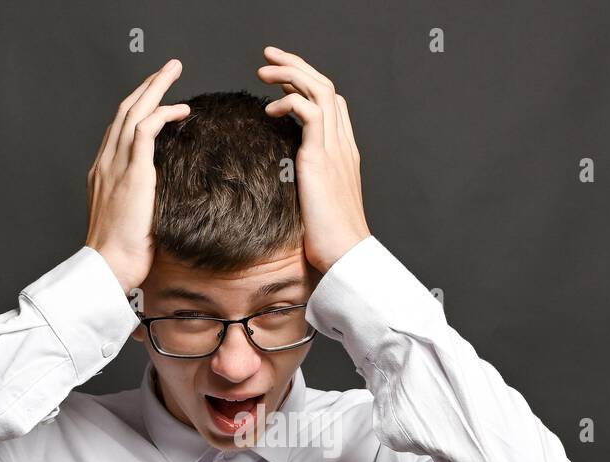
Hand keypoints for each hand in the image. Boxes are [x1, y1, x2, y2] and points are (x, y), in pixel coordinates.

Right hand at [85, 59, 190, 293]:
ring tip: (173, 71)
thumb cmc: (122, 254)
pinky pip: (145, 130)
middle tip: (167, 69)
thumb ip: (144, 201)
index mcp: (103, 172)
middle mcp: (106, 162)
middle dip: (146, 86)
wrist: (109, 266)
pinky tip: (180, 109)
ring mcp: (116, 165)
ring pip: (134, 111)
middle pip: (124, 111)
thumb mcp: (133, 220)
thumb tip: (165, 198)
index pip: (120, 129)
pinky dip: (162, 113)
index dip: (138, 108)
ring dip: (155, 87)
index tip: (155, 97)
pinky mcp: (132, 172)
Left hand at [257, 46, 370, 273]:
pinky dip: (289, 102)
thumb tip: (285, 181)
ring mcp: (335, 149)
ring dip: (290, 74)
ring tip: (264, 71)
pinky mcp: (321, 158)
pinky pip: (310, 112)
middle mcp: (343, 144)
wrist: (345, 255)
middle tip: (269, 57)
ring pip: (319, 90)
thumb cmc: (330, 240)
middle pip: (325, 86)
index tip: (281, 82)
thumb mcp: (317, 204)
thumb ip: (307, 183)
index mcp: (344, 153)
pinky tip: (270, 110)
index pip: (332, 103)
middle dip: (296, 66)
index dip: (307, 85)